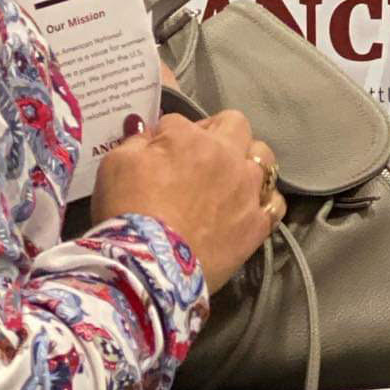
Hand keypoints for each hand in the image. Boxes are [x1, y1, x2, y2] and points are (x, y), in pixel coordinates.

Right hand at [90, 107, 283, 291]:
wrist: (150, 268)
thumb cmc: (127, 212)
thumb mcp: (115, 165)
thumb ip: (137, 140)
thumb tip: (153, 134)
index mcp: (190, 137)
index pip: (180, 122)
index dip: (167, 137)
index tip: (159, 155)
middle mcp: (227, 156)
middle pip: (236, 124)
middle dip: (219, 131)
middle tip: (200, 155)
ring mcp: (247, 190)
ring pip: (264, 158)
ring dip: (247, 162)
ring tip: (231, 179)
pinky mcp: (257, 224)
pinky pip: (274, 203)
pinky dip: (263, 202)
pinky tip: (249, 209)